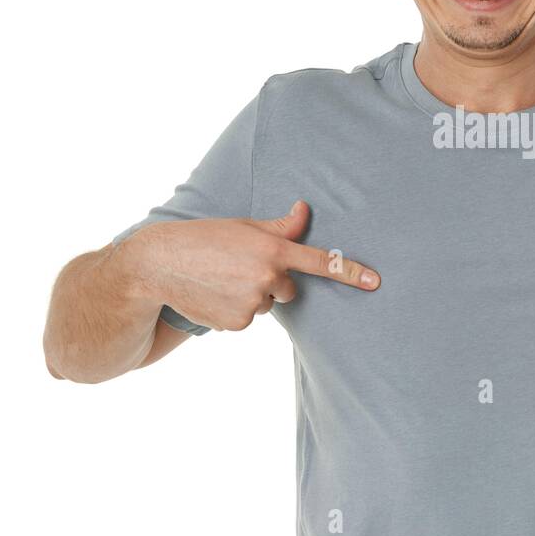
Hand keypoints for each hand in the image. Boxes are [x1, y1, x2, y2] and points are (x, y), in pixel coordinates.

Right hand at [131, 199, 379, 331]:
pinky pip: (248, 320)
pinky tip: (214, 295)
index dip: (350, 272)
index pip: (320, 261)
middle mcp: (267, 277)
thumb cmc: (205, 238)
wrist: (159, 264)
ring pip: (267, 305)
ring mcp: (252, 303)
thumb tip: (305, 210)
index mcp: (273, 249)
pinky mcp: (237, 324)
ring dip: (251, 296)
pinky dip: (235, 310)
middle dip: (273, 282)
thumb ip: (280, 226)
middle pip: (290, 289)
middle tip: (240, 269)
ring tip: (221, 280)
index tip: (375, 282)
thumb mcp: (244, 225)